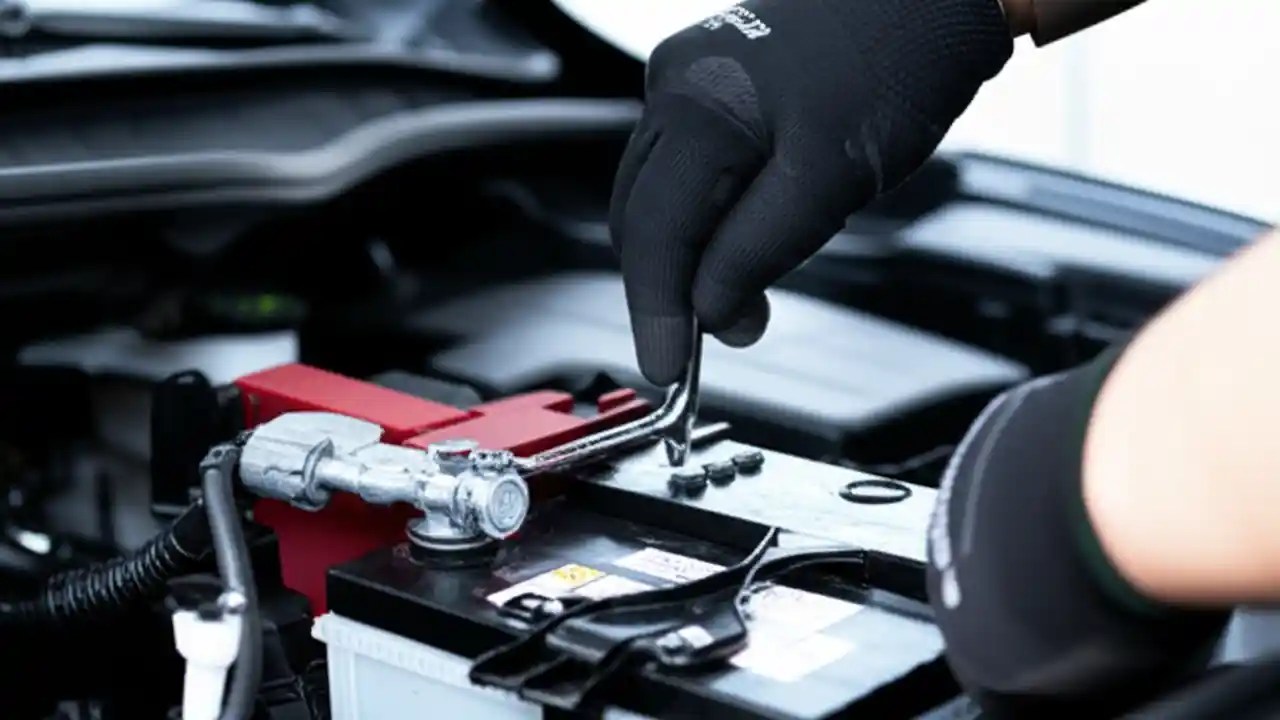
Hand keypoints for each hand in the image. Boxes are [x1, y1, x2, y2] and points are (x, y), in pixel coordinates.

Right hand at [610, 0, 1013, 384]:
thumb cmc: (897, 65)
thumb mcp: (831, 178)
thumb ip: (757, 251)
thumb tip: (707, 311)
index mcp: (696, 106)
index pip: (654, 234)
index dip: (655, 312)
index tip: (667, 369)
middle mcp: (675, 87)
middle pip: (644, 219)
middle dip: (676, 288)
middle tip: (732, 333)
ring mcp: (689, 82)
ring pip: (664, 198)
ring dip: (695, 256)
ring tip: (752, 289)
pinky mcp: (711, 86)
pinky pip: (690, 170)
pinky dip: (710, 218)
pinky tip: (750, 235)